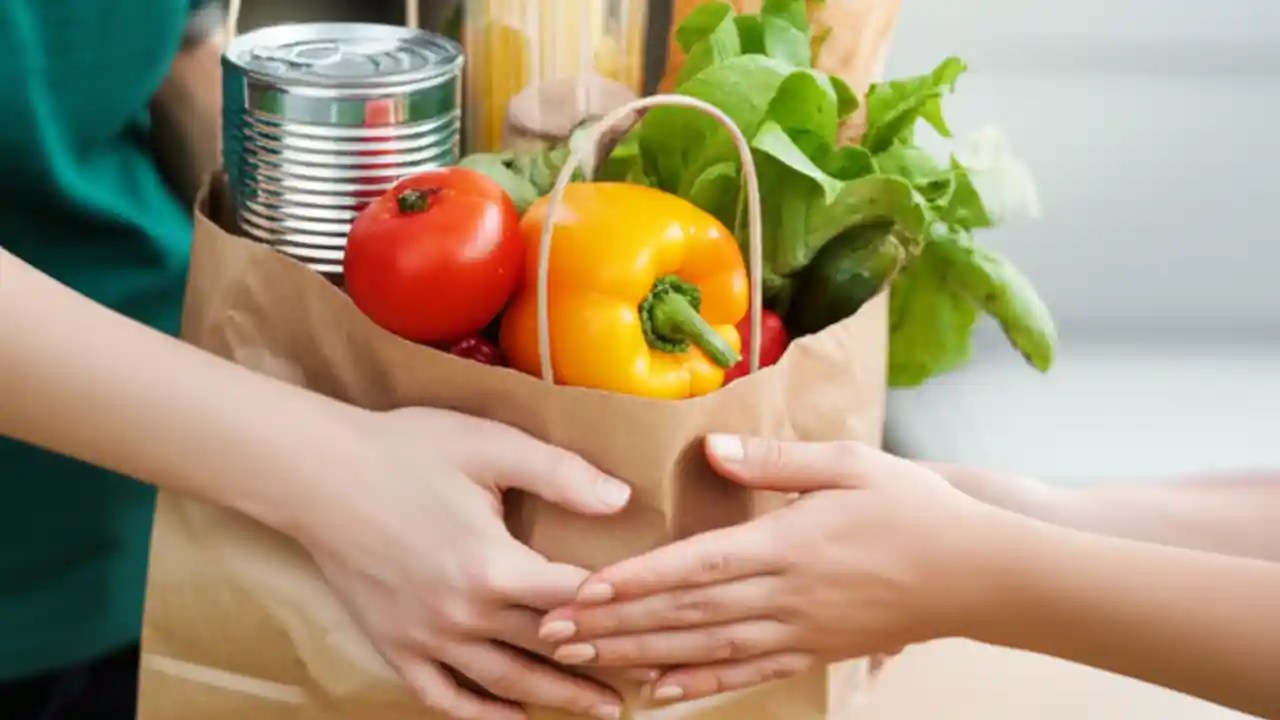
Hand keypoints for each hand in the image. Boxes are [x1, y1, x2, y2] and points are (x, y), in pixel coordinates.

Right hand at [296, 407, 635, 719]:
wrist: (316, 473)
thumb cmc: (406, 450)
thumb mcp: (490, 446)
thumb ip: (560, 474)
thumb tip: (622, 500)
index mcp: (493, 565)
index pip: (575, 598)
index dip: (619, 609)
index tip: (657, 620)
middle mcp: (463, 613)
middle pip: (549, 650)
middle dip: (601, 665)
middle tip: (645, 680)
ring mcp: (426, 637)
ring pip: (503, 683)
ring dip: (554, 699)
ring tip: (597, 711)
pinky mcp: (394, 646)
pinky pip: (442, 697)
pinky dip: (480, 714)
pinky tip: (511, 717)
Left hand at [537, 435, 1004, 703]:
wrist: (976, 573)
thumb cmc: (914, 508)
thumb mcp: (849, 464)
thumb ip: (777, 459)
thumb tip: (716, 449)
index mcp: (787, 545)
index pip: (695, 565)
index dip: (636, 580)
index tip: (582, 590)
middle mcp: (784, 595)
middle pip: (684, 613)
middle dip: (614, 624)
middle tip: (553, 632)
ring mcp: (797, 630)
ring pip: (703, 648)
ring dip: (639, 654)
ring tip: (585, 660)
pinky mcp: (811, 650)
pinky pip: (745, 672)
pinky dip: (698, 683)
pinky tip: (657, 691)